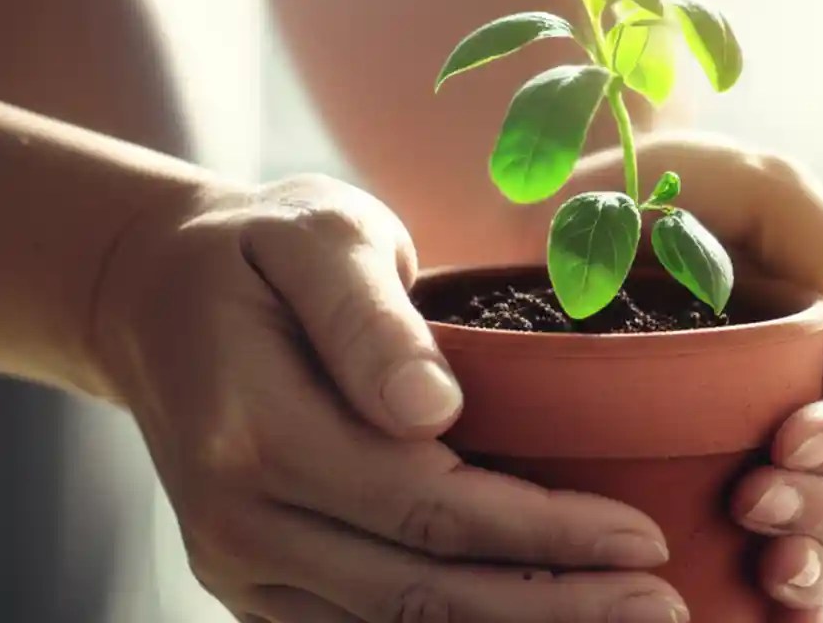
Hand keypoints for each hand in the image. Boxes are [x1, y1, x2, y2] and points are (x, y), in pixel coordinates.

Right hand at [94, 174, 687, 622]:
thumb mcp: (321, 238)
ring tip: (619, 622)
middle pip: (421, 594)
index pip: (428, 506)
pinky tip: (528, 620)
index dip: (545, 533)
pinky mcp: (250, 582)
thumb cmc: (263, 252)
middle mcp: (237, 519)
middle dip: (555, 607)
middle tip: (664, 605)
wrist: (157, 296)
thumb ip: (371, 321)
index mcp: (257, 430)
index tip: (644, 537)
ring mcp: (237, 563)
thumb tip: (432, 408)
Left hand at [569, 135, 822, 617]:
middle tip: (755, 499)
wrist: (557, 221)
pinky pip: (762, 566)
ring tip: (767, 566)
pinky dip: (781, 601)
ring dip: (810, 560)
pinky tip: (762, 609)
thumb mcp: (756, 188)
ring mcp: (763, 462)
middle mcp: (813, 414)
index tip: (790, 440)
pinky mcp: (702, 495)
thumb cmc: (668, 193)